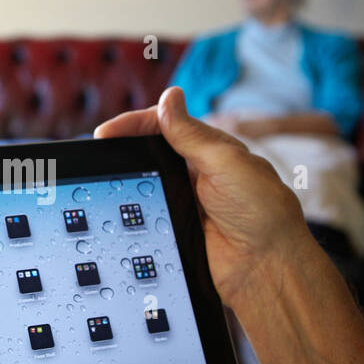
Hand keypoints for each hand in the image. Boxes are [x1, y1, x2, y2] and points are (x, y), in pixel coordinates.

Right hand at [95, 87, 317, 306]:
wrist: (265, 267)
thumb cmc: (260, 212)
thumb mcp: (226, 163)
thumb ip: (192, 134)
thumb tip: (169, 96)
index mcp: (209, 149)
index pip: (164, 125)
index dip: (133, 125)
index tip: (105, 134)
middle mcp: (194, 173)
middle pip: (148, 153)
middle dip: (123, 150)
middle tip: (97, 155)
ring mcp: (183, 202)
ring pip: (143, 183)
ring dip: (124, 181)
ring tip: (101, 179)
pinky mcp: (174, 229)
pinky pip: (144, 215)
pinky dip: (129, 211)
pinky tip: (114, 209)